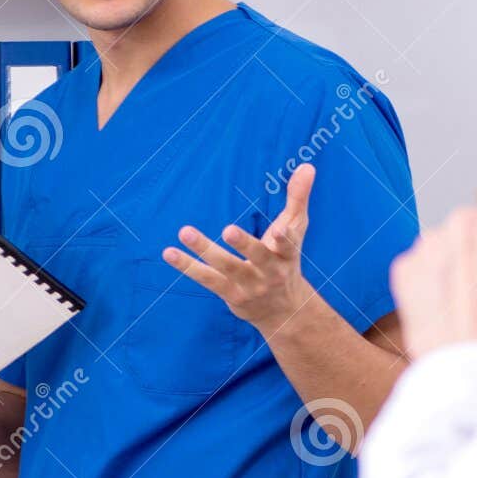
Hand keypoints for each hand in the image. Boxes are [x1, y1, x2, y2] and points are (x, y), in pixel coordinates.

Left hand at [165, 163, 315, 333]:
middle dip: (244, 244)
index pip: (289, 245)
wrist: (284, 311)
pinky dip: (188, 266)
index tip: (282, 229)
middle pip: (257, 257)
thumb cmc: (287, 260)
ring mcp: (249, 285)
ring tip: (185, 232)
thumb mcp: (296, 230)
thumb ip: (298, 198)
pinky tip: (169, 253)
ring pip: (227, 267)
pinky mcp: (230, 294)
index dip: (285, 239)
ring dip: (205, 250)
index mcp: (287, 255)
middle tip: (228, 230)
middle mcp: (270, 272)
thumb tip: (307, 166)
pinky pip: (207, 279)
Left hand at [388, 180, 476, 367]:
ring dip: (454, 264)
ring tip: (466, 305)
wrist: (474, 372)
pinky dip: (430, 284)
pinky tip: (446, 311)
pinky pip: (421, 267)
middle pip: (474, 221)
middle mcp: (466, 223)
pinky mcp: (406, 268)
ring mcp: (432, 244)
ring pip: (445, 244)